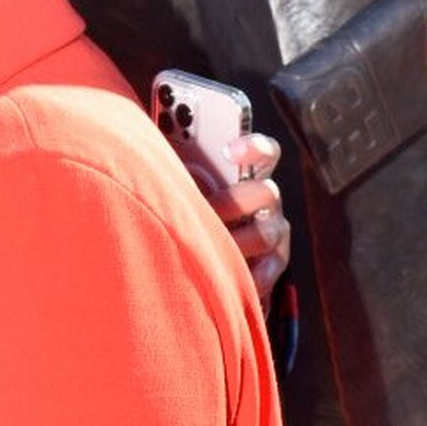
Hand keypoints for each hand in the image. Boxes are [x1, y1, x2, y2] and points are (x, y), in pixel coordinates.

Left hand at [178, 128, 289, 309]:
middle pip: (267, 192)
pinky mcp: (274, 264)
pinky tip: (225, 279)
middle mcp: (267, 199)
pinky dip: (248, 276)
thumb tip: (152, 154)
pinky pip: (269, 270)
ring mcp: (274, 231)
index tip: (227, 151)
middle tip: (205, 210)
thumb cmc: (191, 206)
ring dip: (235, 242)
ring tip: (207, 249)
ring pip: (265, 233)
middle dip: (233, 202)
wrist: (203, 253)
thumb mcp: (185, 182)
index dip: (253, 146)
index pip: (265, 151)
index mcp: (249, 172)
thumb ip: (180, 168)